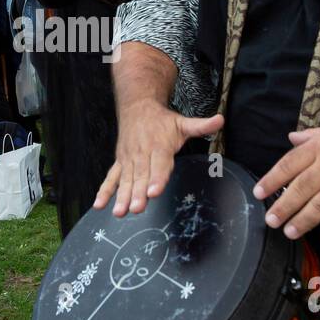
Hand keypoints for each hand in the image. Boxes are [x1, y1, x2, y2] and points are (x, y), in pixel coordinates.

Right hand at [94, 100, 224, 216]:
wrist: (137, 107)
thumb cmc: (162, 120)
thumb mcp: (182, 122)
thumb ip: (201, 125)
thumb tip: (220, 120)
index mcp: (159, 146)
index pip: (159, 164)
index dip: (157, 178)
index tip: (154, 191)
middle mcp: (142, 154)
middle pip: (141, 176)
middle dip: (138, 193)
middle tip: (137, 208)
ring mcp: (129, 159)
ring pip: (126, 180)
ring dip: (121, 197)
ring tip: (120, 212)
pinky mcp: (120, 162)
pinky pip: (111, 178)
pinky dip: (104, 191)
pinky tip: (99, 205)